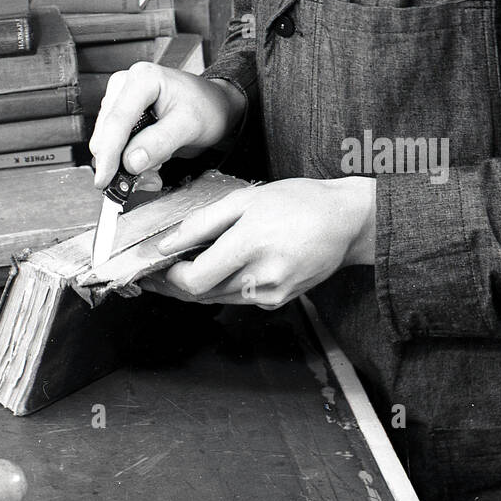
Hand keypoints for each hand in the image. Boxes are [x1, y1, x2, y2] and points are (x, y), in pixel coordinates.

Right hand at [88, 62, 246, 187]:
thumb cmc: (207, 108)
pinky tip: (153, 162)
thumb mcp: (190, 125)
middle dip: (124, 163)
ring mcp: (121, 101)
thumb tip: (131, 162)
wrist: (215, 107)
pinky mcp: (121, 116)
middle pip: (108, 134)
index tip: (105, 180)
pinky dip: (132, 162)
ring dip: (130, 165)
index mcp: (142, 79)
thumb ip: (160, 142)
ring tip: (159, 167)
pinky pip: (115, 146)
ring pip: (109, 144)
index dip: (108, 154)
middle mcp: (125, 86)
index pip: (117, 121)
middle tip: (152, 179)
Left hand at [141, 177, 376, 307]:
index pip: (195, 281)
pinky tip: (216, 268)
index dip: (169, 279)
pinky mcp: (278, 301)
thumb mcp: (245, 199)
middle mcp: (261, 277)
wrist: (345, 222)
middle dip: (175, 284)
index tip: (156, 266)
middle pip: (202, 295)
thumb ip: (203, 222)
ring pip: (218, 299)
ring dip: (197, 286)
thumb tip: (168, 242)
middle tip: (155, 272)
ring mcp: (272, 294)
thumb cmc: (299, 202)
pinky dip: (221, 286)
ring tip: (180, 267)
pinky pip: (238, 298)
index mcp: (250, 246)